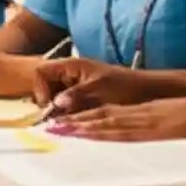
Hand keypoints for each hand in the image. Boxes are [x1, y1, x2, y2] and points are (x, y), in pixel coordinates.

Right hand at [33, 58, 151, 113]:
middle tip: (56, 116)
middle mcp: (70, 74)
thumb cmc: (124, 85)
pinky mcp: (82, 96)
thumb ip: (76, 94)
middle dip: (49, 102)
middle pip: (45, 86)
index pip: (42, 72)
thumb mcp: (98, 89)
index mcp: (71, 65)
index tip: (49, 105)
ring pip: (55, 97)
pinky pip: (67, 105)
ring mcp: (75, 85)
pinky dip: (68, 113)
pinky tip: (76, 119)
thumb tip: (56, 103)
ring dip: (59, 109)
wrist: (144, 91)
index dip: (41, 88)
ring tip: (67, 119)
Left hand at [45, 97, 185, 141]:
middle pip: (99, 115)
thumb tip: (148, 133)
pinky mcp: (149, 128)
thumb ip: (155, 126)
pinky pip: (121, 130)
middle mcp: (137, 114)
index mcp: (141, 112)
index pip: (107, 113)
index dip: (85, 118)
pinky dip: (101, 132)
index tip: (64, 122)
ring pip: (104, 121)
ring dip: (80, 126)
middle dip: (74, 121)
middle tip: (49, 125)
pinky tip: (87, 134)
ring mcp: (142, 120)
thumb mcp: (171, 119)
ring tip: (58, 129)